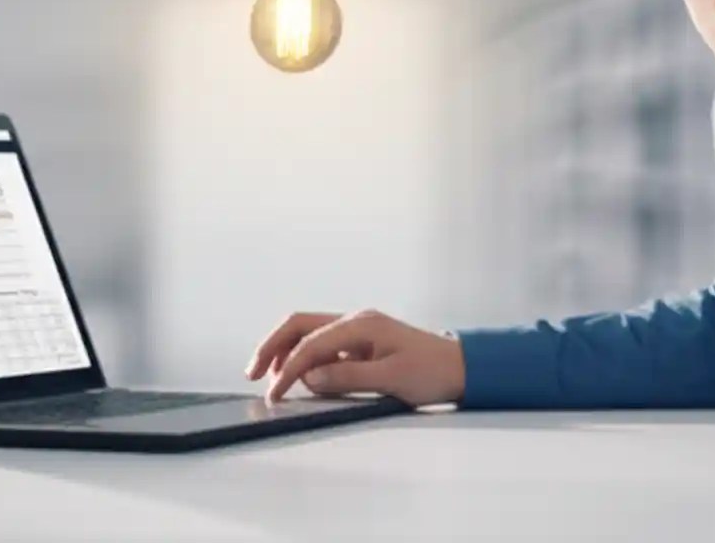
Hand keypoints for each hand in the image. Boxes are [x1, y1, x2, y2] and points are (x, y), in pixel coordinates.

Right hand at [245, 310, 465, 405]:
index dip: (287, 368)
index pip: (310, 343)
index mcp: (361, 324)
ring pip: (308, 333)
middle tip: (251, 374)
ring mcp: (357, 330)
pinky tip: (302, 379)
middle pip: (299, 325)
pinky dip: (305, 358)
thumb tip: (309, 377)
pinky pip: (323, 346)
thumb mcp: (391, 378)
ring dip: (286, 352)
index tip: (273, 393)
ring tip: (273, 379)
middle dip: (272, 347)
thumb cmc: (432, 371)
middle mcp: (355, 321)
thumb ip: (347, 376)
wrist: (462, 368)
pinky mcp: (360, 343)